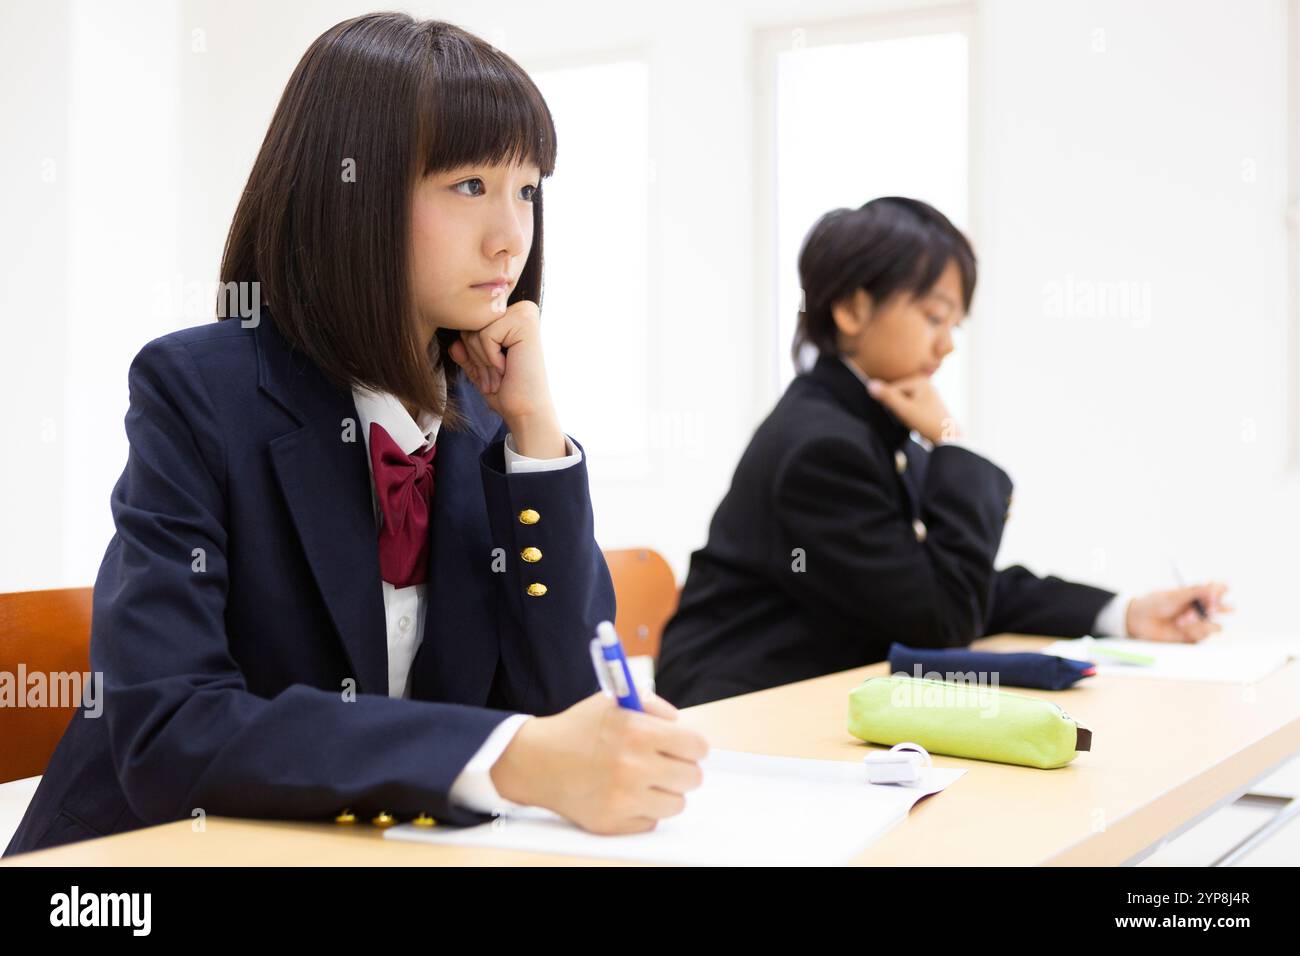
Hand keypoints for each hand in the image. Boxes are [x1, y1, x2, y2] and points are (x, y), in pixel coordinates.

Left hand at [446, 297, 565, 457]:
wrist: (527, 412)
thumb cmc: (507, 391)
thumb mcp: (480, 369)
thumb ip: (466, 354)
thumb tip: (454, 343)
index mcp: (513, 316)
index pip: (471, 323)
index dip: (473, 353)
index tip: (492, 373)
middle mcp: (521, 309)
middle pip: (471, 323)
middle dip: (476, 356)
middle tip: (496, 376)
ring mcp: (524, 313)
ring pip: (476, 330)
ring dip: (483, 360)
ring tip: (502, 374)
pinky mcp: (524, 323)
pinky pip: (484, 336)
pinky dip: (490, 359)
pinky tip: (508, 368)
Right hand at [489, 692, 708, 834]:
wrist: (537, 761)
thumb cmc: (578, 728)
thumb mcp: (614, 701)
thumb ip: (653, 706)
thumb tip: (681, 724)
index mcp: (637, 731)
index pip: (697, 746)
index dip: (693, 746)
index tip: (685, 748)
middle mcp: (633, 767)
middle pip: (693, 778)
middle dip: (681, 768)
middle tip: (664, 764)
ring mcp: (623, 799)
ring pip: (677, 804)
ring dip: (665, 792)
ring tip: (644, 780)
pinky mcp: (613, 823)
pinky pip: (651, 822)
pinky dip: (643, 810)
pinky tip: (625, 794)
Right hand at [866, 374, 959, 445]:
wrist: (948, 438)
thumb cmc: (927, 423)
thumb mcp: (904, 410)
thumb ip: (887, 397)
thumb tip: (870, 384)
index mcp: (920, 380)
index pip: (892, 389)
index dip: (893, 405)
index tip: (908, 415)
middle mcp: (924, 382)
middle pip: (898, 394)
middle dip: (898, 408)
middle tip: (912, 419)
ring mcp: (927, 391)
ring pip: (903, 401)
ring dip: (903, 412)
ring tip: (915, 420)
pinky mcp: (927, 401)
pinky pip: (910, 405)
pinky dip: (909, 413)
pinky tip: (918, 421)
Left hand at [1125, 582, 1231, 642]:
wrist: (1139, 620)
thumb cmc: (1155, 603)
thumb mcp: (1174, 595)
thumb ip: (1194, 591)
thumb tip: (1213, 586)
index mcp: (1198, 595)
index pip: (1219, 590)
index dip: (1220, 592)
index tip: (1212, 594)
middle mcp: (1201, 609)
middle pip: (1223, 609)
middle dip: (1218, 609)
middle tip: (1208, 609)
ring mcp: (1198, 624)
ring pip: (1215, 626)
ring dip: (1200, 623)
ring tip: (1182, 619)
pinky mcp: (1193, 638)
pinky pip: (1203, 637)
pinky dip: (1193, 631)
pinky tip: (1180, 627)